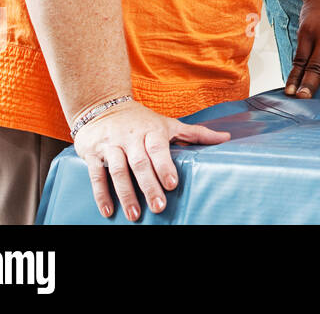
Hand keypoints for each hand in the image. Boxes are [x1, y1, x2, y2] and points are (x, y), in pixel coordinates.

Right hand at [73, 99, 229, 221]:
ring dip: (126, 194)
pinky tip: (108, 211)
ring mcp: (111, 145)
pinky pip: (96, 175)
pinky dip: (101, 194)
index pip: (158, 148)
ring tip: (135, 215)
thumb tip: (226, 137)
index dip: (164, 165)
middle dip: (149, 185)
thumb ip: (196, 133)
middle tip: (159, 207)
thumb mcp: (168, 124)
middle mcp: (130, 137)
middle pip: (140, 163)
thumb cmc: (142, 120)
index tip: (172, 184)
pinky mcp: (93, 153)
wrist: (103, 105)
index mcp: (151, 130)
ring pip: (118, 170)